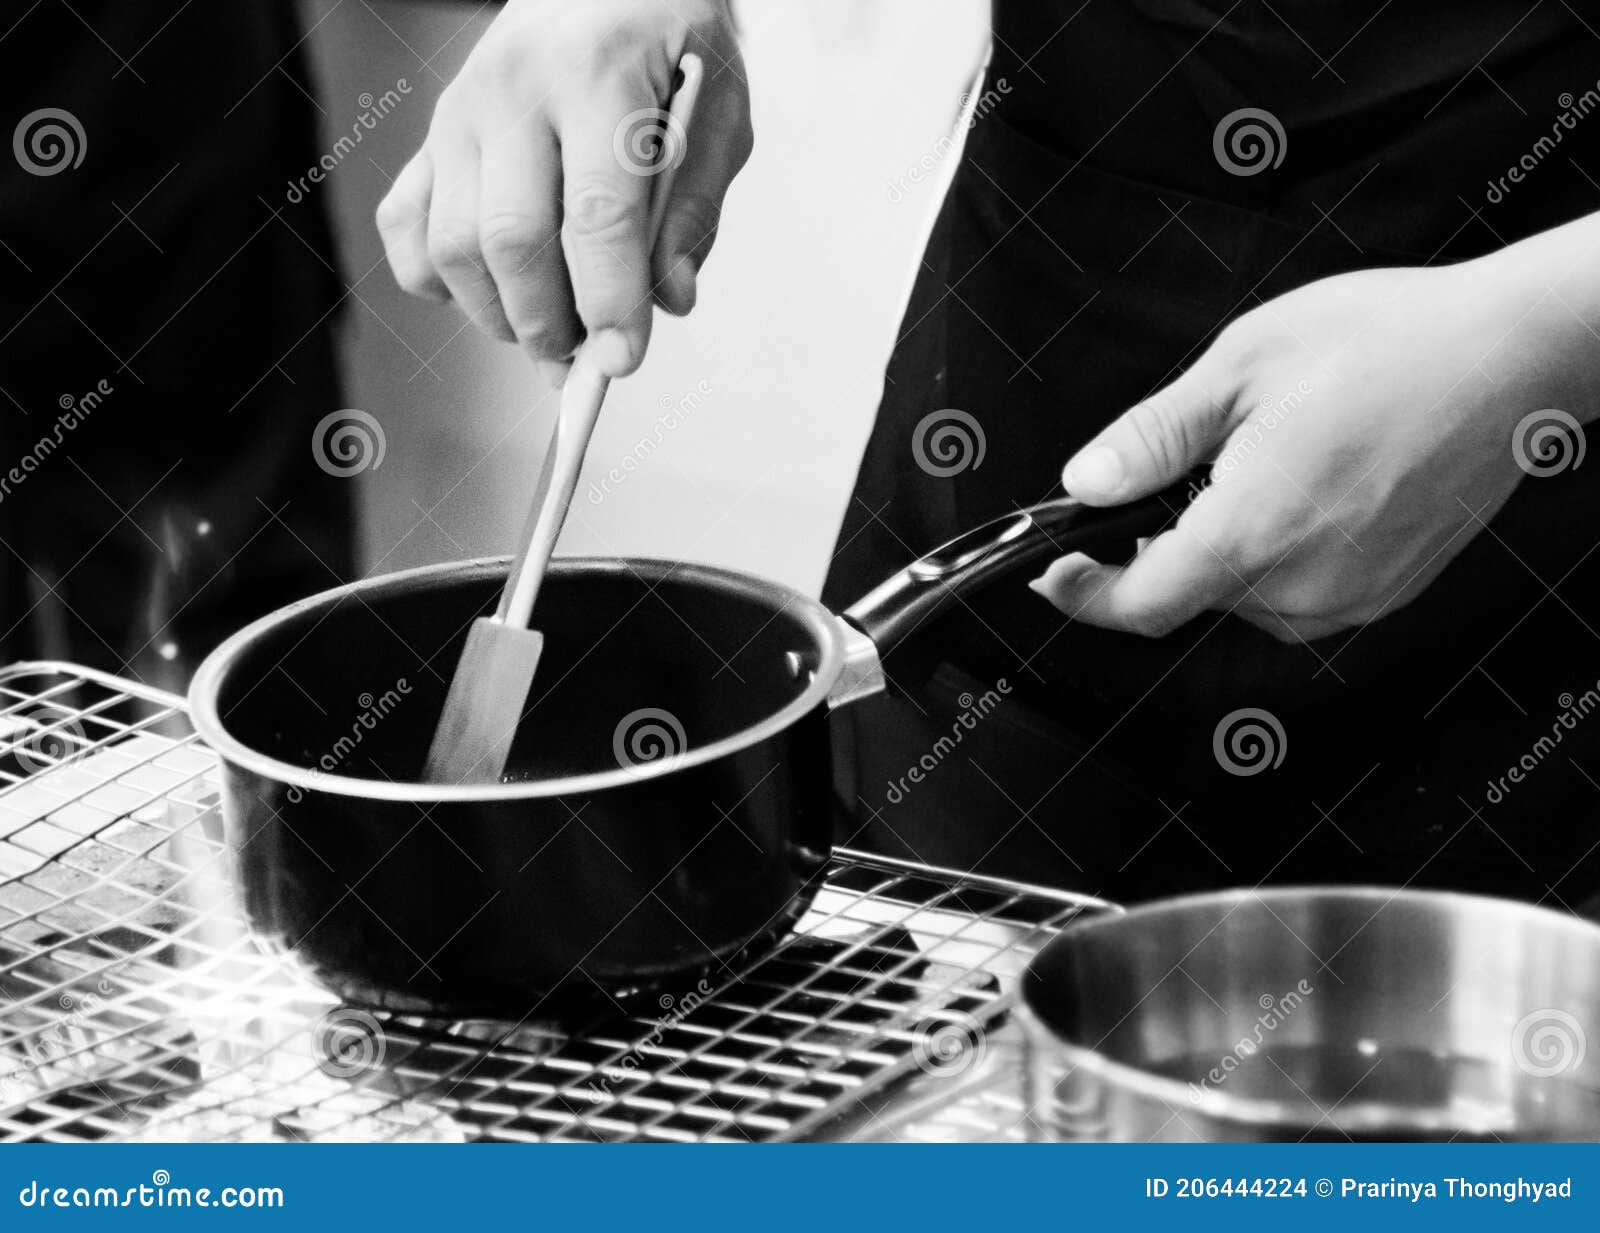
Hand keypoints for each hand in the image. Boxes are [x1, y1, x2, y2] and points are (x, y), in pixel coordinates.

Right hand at [376, 0, 750, 375]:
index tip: (622, 360)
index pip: (597, 214)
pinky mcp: (434, 135)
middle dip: (548, 323)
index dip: (609, 300)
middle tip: (583, 359)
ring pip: (453, 245)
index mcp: (597, 75)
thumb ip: (696, 207)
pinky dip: (433, 278)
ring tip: (548, 332)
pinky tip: (484, 293)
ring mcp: (461, 112)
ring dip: (498, 314)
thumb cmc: (668, 39)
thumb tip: (670, 300)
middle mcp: (514, 90)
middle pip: (511, 239)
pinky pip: (406, 224)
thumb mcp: (719, 109)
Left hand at [1029, 252, 1592, 642]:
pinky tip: (1299, 487)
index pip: (1138, 606)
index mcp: (1252, 534)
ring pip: (1241, 599)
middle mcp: (1301, 587)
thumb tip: (1084, 482)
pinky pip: (1296, 595)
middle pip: (1187, 599)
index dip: (1084, 596)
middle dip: (1157, 550)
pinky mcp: (1385, 593)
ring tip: (1253, 466)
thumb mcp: (1240, 369)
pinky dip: (1273, 555)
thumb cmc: (1389, 345)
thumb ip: (1152, 439)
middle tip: (1171, 477)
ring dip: (1219, 551)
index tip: (1055, 574)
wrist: (1514, 354)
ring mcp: (1351, 599)